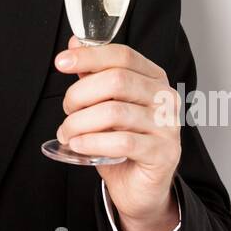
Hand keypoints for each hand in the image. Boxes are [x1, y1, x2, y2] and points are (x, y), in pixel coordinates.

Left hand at [53, 35, 180, 230]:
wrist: (139, 187)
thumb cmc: (122, 143)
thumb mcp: (105, 104)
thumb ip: (93, 75)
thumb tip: (75, 43)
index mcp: (153, 78)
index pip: (122, 55)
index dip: (89, 56)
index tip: (62, 62)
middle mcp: (165, 98)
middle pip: (117, 80)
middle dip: (80, 94)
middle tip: (67, 110)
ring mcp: (167, 126)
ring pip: (115, 112)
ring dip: (80, 123)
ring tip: (67, 133)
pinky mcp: (163, 154)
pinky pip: (122, 142)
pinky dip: (93, 142)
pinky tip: (79, 145)